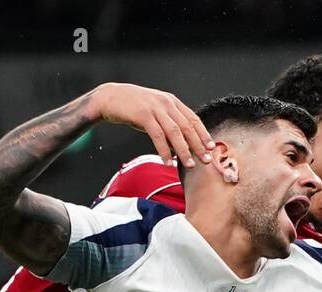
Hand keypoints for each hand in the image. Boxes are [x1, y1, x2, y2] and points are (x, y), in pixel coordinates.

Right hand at [86, 83, 213, 168]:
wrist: (110, 97)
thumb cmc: (132, 107)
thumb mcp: (155, 112)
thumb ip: (168, 123)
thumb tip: (181, 143)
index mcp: (171, 101)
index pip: (193, 118)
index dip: (203, 133)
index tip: (211, 147)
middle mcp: (166, 103)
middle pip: (187, 126)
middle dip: (198, 144)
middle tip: (205, 160)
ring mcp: (155, 108)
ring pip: (175, 132)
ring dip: (184, 150)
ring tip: (189, 164)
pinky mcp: (143, 115)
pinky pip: (158, 136)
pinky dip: (165, 151)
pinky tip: (168, 162)